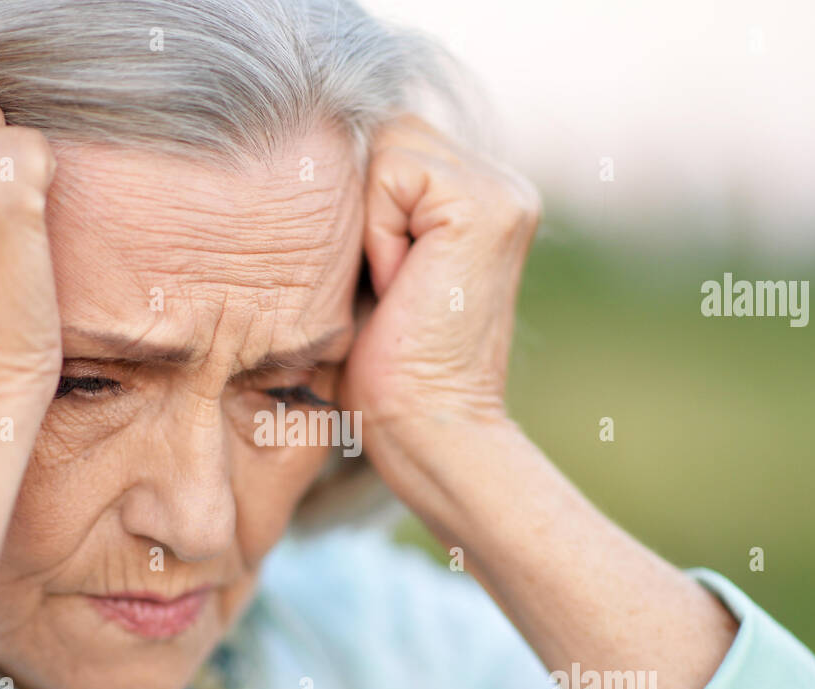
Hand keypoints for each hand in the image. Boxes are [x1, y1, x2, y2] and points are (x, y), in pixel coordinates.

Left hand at [341, 115, 539, 473]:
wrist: (427, 430)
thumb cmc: (386, 374)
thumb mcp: (369, 274)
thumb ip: (369, 210)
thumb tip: (313, 150)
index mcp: (480, 199)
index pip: (390, 144)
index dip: (360, 207)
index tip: (378, 283)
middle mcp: (502, 185)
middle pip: (387, 132)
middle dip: (364, 207)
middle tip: (386, 287)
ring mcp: (501, 190)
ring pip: (388, 143)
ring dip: (370, 221)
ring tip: (394, 286)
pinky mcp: (484, 203)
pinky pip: (392, 170)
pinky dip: (378, 232)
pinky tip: (400, 285)